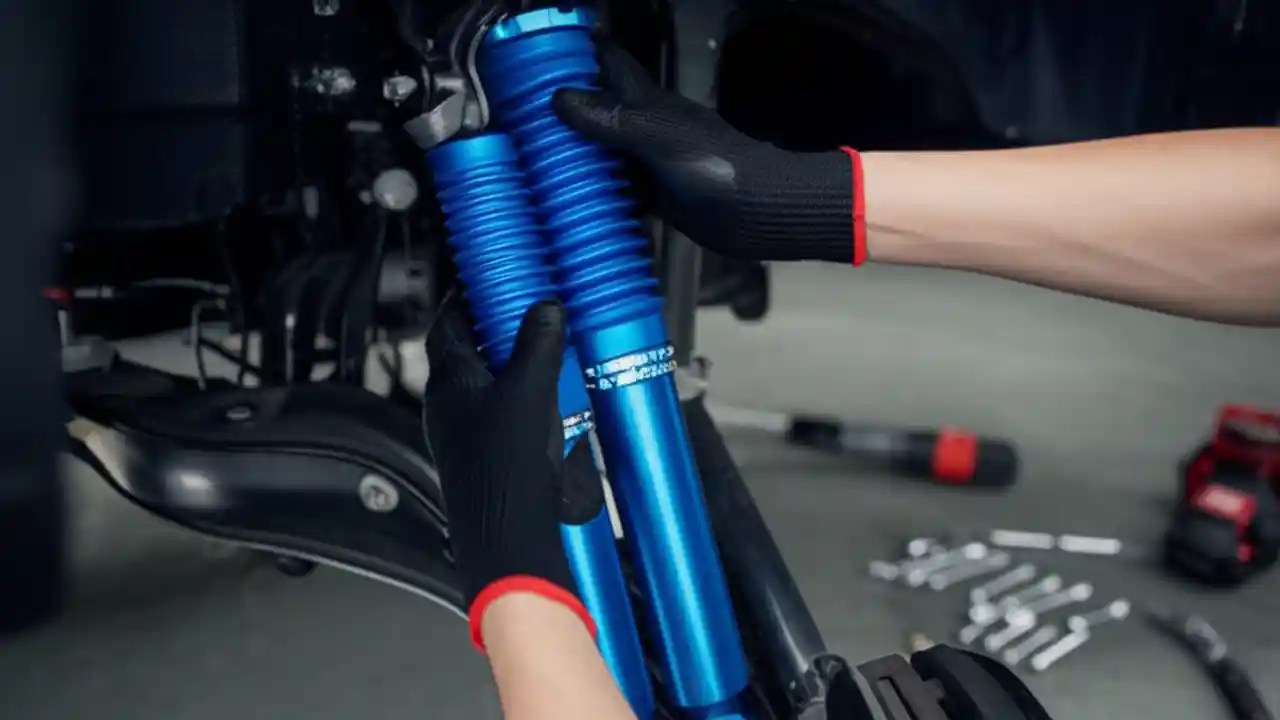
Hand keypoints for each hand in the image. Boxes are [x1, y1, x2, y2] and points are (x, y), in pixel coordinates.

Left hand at [425, 299, 594, 648]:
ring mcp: (460, 437)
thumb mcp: (533, 388)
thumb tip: (546, 308)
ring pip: (482, 389)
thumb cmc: (507, 464)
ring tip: (546, 361)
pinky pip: (495, 418)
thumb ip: (540, 342)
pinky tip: (548, 409)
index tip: (489, 283)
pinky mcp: (479, 461)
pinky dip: (518, 403)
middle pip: (465, 355)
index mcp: (448, 382)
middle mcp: (445, 408)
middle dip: (495, 335)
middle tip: (527, 318)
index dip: (466, 299)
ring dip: (510, 370)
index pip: (447, 325)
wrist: (506, 535)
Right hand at [552, 42, 861, 263]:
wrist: (755, 212)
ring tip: (537, 154)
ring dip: (577, 151)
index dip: (580, 53)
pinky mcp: (656, 195)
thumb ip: (613, 120)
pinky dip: (596, 191)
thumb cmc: (718, 167)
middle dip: (566, 106)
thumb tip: (560, 99)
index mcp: (650, 103)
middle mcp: (648, 127)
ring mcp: (651, 161)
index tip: (544, 52)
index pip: (611, 65)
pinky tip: (573, 197)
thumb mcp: (659, 138)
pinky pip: (618, 188)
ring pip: (606, 149)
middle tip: (526, 112)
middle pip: (600, 108)